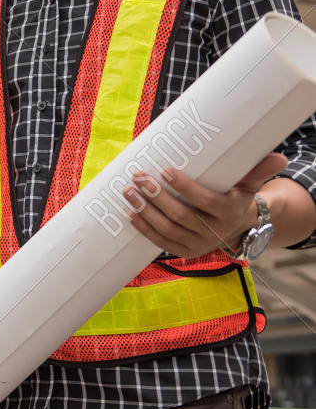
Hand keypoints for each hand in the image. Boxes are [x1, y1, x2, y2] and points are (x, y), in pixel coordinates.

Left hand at [126, 152, 286, 258]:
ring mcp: (197, 244)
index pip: (204, 201)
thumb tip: (279, 157)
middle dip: (157, 197)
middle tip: (139, 178)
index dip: (184, 187)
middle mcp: (213, 232)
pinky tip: (130, 214)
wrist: (236, 229)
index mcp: (228, 213)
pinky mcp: (185, 251)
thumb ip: (259, 171)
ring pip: (168, 229)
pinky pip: (161, 242)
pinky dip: (145, 229)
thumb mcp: (249, 186)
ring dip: (145, 211)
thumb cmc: (236, 199)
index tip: (165, 171)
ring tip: (129, 192)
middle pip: (181, 216)